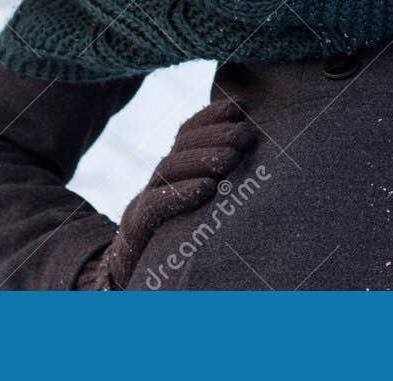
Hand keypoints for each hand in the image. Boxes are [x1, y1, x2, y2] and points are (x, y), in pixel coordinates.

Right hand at [78, 98, 256, 289]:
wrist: (137, 284)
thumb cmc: (183, 241)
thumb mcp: (203, 204)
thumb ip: (221, 177)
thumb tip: (257, 145)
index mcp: (174, 170)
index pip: (187, 132)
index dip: (209, 116)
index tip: (238, 107)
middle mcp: (158, 181)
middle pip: (181, 146)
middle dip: (214, 135)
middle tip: (246, 135)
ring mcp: (143, 203)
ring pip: (169, 170)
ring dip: (201, 160)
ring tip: (230, 159)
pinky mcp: (135, 230)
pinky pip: (155, 207)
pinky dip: (180, 194)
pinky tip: (205, 189)